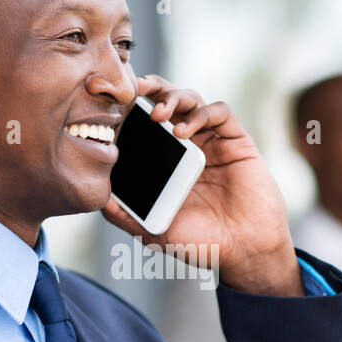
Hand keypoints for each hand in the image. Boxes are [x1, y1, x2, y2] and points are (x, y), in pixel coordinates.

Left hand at [100, 74, 302, 296]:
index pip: (146, 122)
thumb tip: (96, 199)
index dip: (131, 109)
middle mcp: (190, 145)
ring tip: (157, 113)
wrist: (244, 252)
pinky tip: (184, 131)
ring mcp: (213, 141)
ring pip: (191, 99)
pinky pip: (220, 112)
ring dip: (172, 98)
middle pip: (167, 101)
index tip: (111, 108)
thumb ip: (125, 216)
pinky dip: (201, 114)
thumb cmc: (202, 243)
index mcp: (168, 160)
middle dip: (150, 89)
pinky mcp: (236, 141)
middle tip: (132, 89)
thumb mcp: (153, 232)